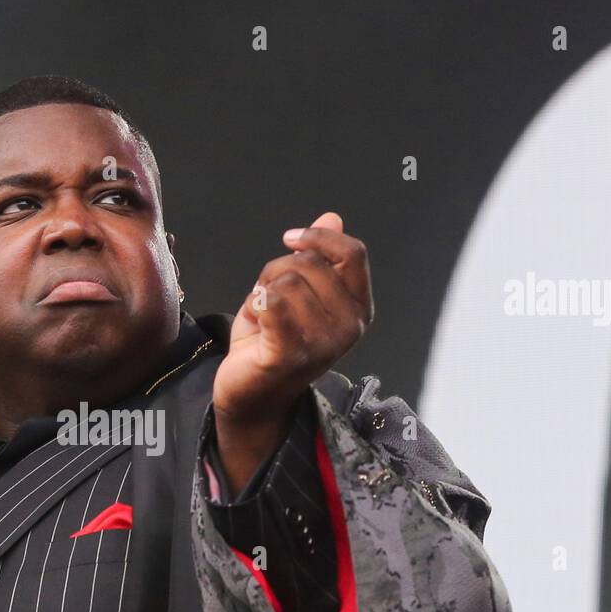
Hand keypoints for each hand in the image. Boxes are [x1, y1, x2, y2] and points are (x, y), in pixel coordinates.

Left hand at [212, 212, 373, 491]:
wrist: (252, 394)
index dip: (319, 238)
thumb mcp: (300, 292)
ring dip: (263, 291)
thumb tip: (331, 217)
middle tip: (268, 298)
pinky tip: (256, 324)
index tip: (291, 239)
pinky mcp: (292, 353)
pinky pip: (273, 302)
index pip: (352, 253)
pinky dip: (256, 304)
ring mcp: (324, 343)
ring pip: (286, 281)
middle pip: (310, 263)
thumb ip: (317, 256)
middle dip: (278, 270)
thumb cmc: (274, 342)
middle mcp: (350, 327)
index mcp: (358, 309)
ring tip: (263, 317)